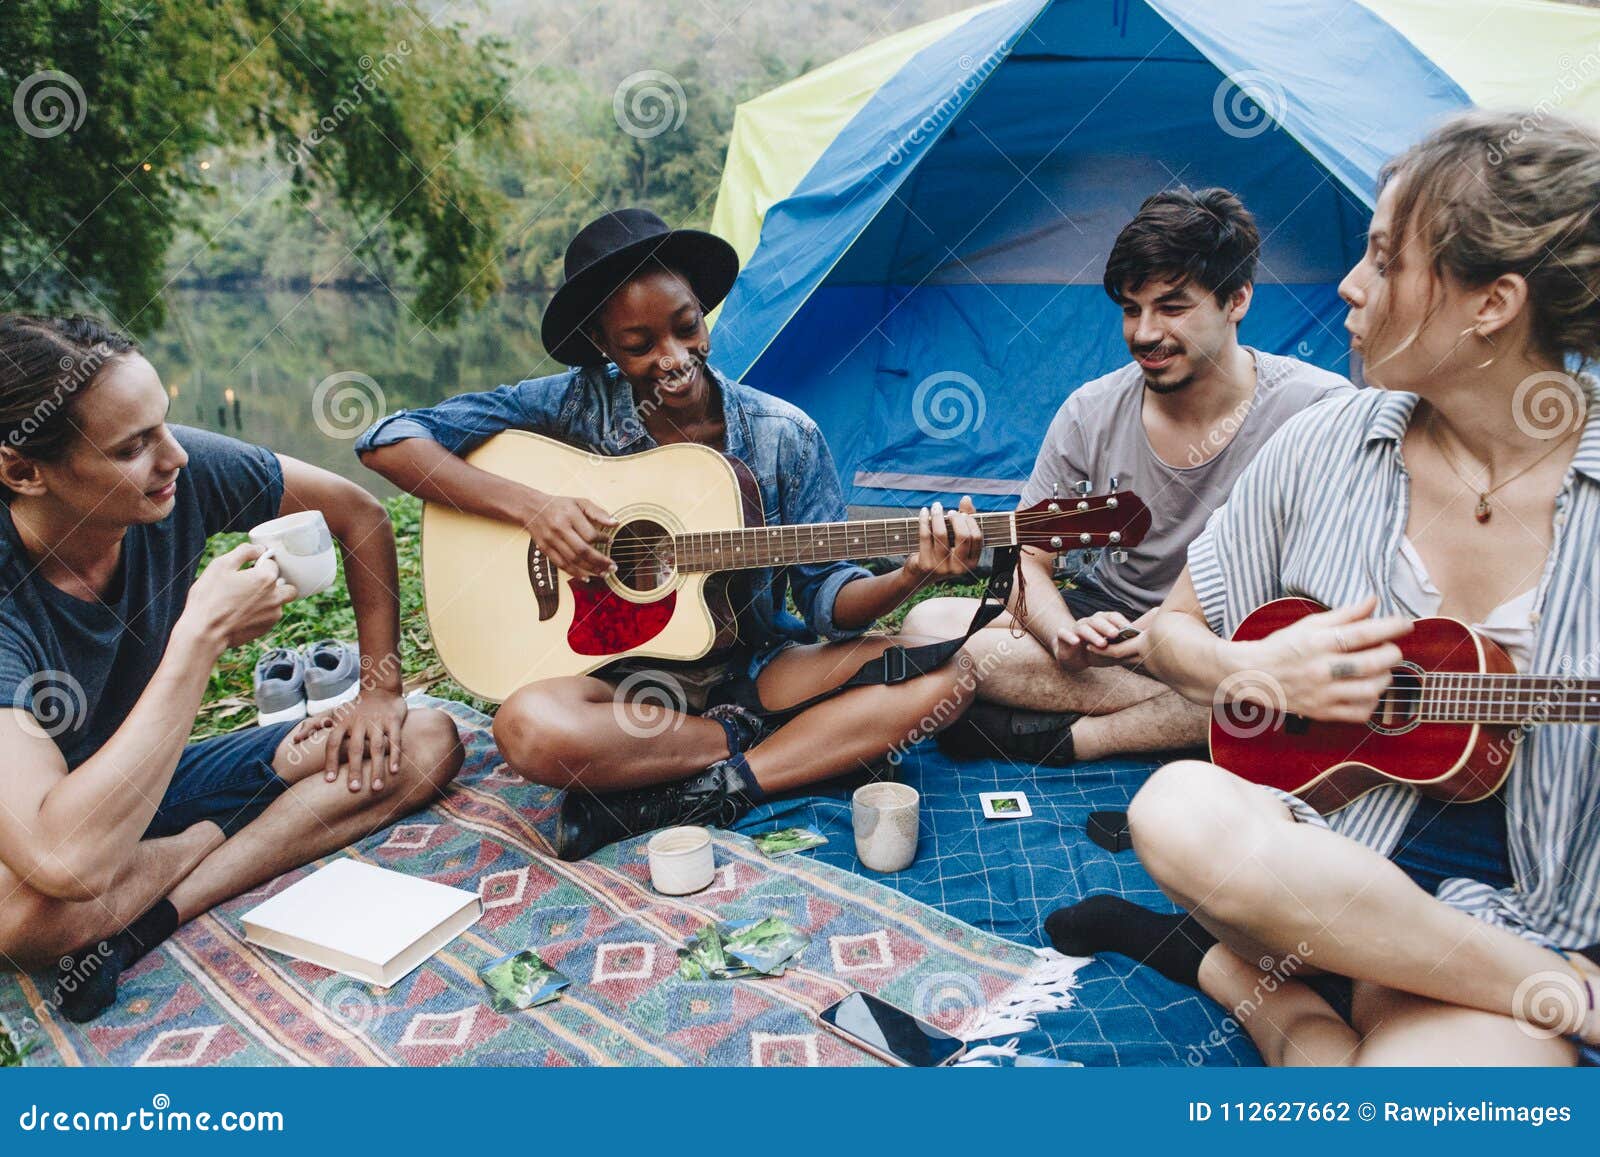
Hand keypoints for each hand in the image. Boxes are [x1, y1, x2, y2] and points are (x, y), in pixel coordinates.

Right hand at [180, 543, 295, 651]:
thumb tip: (259, 548)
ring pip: (280, 600)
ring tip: (244, 600)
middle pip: (286, 583)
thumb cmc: (209, 597)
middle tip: (253, 584)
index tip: (246, 569)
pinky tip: (243, 613)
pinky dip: (262, 612)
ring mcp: (273, 614)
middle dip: (275, 581)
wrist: (204, 633)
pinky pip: (271, 614)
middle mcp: (276, 596)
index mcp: (266, 578)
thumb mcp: (220, 566)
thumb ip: (244, 552)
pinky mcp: (267, 627)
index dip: (258, 564)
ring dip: (269, 598)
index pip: (272, 563)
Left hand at [299, 689, 408, 792]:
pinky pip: (395, 741)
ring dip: (377, 768)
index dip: (331, 761)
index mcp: (343, 722)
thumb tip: (294, 740)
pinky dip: (395, 756)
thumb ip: (313, 725)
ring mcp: (377, 721)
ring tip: (377, 788)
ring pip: (378, 748)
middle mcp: (359, 722)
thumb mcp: (334, 713)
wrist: (380, 687)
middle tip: (353, 789)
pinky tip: (395, 772)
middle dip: (354, 770)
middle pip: (356, 749)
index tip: (329, 781)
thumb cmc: (354, 707)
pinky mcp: (394, 720)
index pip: (333, 743)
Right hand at [520, 490, 616, 578]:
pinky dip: (574, 573)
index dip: (602, 540)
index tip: (610, 541)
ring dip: (590, 569)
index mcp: (570, 515)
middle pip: (582, 550)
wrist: (531, 508)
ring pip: (573, 560)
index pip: (589, 533)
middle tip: (613, 566)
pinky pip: (561, 565)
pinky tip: (585, 577)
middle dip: (600, 561)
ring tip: (603, 573)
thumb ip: (597, 512)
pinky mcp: (545, 549)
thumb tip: (615, 523)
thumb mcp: (579, 502)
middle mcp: (560, 529)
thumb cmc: (559, 505)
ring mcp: (551, 540)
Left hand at [904, 497, 983, 582]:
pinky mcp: (925, 564)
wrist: (921, 575)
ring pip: (941, 534)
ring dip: (938, 515)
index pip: (976, 537)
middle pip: (963, 536)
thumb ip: (965, 520)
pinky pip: (925, 536)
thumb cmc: (943, 553)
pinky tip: (924, 511)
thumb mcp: (956, 541)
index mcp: (971, 563)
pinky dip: (924, 520)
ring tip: (936, 506)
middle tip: (950, 512)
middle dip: (956, 519)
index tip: (962, 514)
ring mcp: (941, 567)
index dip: (970, 522)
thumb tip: (966, 499)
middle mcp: (958, 568)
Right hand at [1054, 608, 1152, 670]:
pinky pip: (1064, 634)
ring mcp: (1076, 628)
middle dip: (1107, 627)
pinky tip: (1075, 642)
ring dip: (1092, 634)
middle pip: (1098, 620)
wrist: (1074, 656)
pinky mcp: (1063, 637)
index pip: (1112, 617)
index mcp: (1103, 621)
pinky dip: (1069, 636)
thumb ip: (1133, 636)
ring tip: (1101, 644)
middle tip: (1116, 635)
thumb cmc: (1098, 649)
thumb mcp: (1117, 645)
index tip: (1128, 630)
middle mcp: (1090, 622)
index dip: (1120, 622)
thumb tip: (1156, 627)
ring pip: (1083, 627)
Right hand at [1233, 597, 1411, 723]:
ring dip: (1384, 678)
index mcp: (1317, 642)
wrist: (1254, 675)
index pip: (1362, 633)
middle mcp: (1320, 669)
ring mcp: (1322, 693)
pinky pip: (1361, 713)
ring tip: (1379, 671)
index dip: (1390, 627)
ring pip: (1371, 690)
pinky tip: (1366, 690)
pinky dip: (1372, 702)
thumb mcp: (1310, 624)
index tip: (1406, 624)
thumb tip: (1374, 600)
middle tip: (1391, 650)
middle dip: (1391, 654)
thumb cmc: (1284, 646)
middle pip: (1372, 663)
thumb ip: (1345, 614)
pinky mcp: (1323, 712)